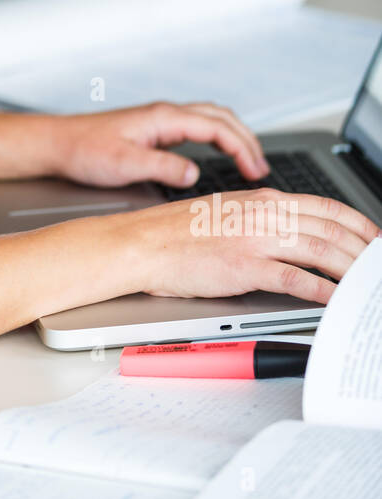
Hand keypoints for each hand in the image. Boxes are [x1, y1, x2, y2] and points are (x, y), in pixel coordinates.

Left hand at [51, 100, 269, 188]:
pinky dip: (218, 140)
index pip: (217, 127)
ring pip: (211, 120)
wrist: (58, 143)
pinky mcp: (154, 131)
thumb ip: (161, 168)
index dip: (242, 148)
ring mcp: (161, 121)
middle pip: (221, 118)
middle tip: (262, 169)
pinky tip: (220, 156)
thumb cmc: (84, 150)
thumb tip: (193, 175)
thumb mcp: (124, 164)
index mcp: (163, 118)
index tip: (255, 170)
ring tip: (250, 163)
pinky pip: (197, 129)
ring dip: (235, 138)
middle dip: (247, 141)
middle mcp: (165, 114)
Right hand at [107, 187, 379, 304]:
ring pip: (321, 250)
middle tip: (378, 265)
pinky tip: (335, 299)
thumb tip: (292, 235)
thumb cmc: (175, 233)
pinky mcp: (244, 267)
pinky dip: (322, 290)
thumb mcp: (226, 213)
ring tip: (368, 284)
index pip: (326, 207)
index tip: (374, 237)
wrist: (141, 244)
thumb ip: (261, 220)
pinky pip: (295, 279)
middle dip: (364, 249)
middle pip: (332, 229)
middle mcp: (264, 214)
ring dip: (352, 269)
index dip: (358, 223)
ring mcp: (255, 240)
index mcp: (261, 199)